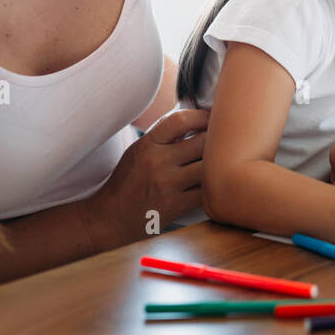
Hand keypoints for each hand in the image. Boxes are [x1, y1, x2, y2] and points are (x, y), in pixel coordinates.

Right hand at [80, 108, 207, 246]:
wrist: (111, 218)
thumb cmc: (129, 181)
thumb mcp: (139, 151)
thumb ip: (164, 137)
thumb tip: (197, 120)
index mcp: (147, 145)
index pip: (180, 120)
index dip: (201, 117)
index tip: (212, 119)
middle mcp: (157, 161)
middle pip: (202, 141)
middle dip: (216, 141)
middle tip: (223, 144)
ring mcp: (168, 184)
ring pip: (208, 166)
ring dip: (217, 165)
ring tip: (218, 165)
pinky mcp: (176, 205)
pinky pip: (207, 191)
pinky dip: (212, 187)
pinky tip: (210, 186)